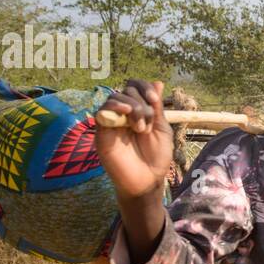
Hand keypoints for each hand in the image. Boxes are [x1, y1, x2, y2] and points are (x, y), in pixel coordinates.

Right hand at [95, 79, 172, 201]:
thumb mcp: (161, 128)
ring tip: (140, 128)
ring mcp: (112, 121)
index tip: (154, 100)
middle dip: (141, 103)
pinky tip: (126, 114)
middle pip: (127, 90)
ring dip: (132, 107)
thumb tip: (158, 83)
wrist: (147, 180)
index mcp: (139, 111)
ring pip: (115, 98)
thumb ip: (157, 107)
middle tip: (147, 125)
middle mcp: (124, 114)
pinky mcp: (102, 131)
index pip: (135, 86)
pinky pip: (102, 111)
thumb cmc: (157, 157)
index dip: (144, 87)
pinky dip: (115, 107)